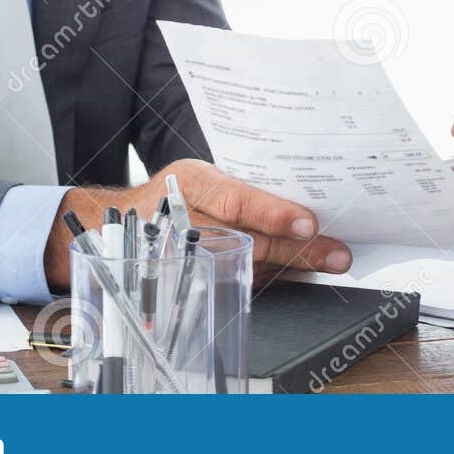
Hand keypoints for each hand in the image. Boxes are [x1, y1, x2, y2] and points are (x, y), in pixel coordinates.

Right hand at [43, 158, 351, 290]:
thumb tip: (303, 199)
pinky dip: (268, 277)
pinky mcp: (184, 278)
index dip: (272, 213)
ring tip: (328, 261)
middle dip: (296, 248)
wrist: (116, 220)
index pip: (233, 199)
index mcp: (190, 181)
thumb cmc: (176, 191)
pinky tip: (298, 274)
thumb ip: (243, 186)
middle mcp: (184, 219)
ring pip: (242, 263)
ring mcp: (182, 254)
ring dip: (289, 266)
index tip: (309, 223)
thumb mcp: (201, 175)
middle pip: (245, 238)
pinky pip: (233, 278)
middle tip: (336, 253)